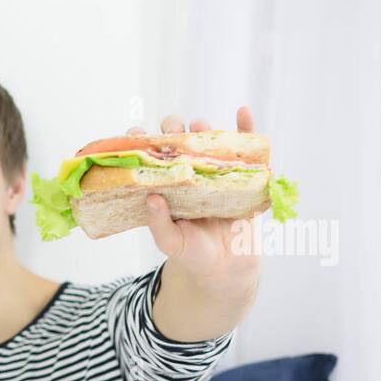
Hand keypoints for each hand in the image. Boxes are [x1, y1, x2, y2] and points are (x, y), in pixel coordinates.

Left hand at [130, 108, 260, 298]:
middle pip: (179, 141)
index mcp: (166, 185)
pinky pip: (246, 149)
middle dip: (172, 131)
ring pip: (208, 141)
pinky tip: (242, 112)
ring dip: (203, 129)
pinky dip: (246, 127)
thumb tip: (151, 198)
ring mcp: (215, 173)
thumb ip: (159, 224)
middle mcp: (188, 174)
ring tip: (199, 129)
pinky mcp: (241, 177)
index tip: (134, 134)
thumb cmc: (192, 254)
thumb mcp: (171, 242)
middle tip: (170, 134)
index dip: (142, 143)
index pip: (151, 158)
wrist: (225, 269)